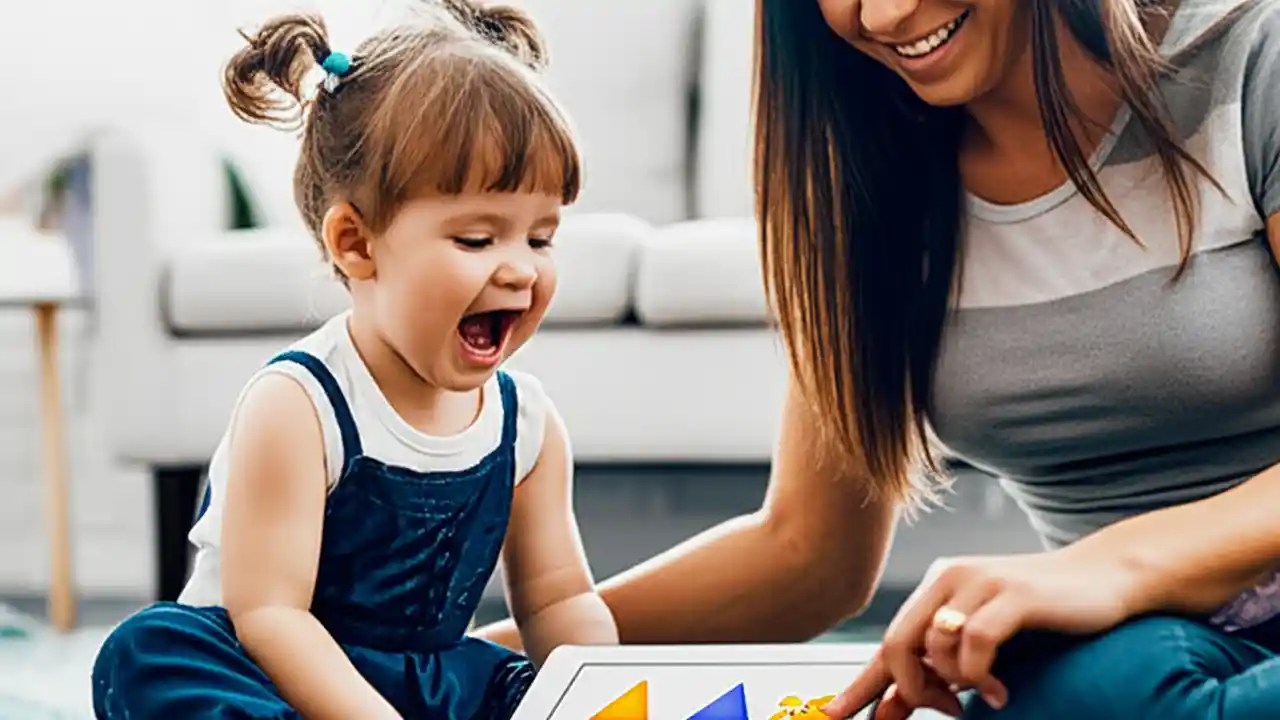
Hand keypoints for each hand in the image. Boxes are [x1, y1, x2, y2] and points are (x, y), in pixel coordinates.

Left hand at [821, 549, 1136, 718]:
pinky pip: (974, 642)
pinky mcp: (1013, 594)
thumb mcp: (983, 639)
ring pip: (934, 646)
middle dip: (909, 689)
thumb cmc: (1042, 612)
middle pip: (898, 642)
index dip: (863, 682)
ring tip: (985, 692)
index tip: (837, 713)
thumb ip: (942, 668)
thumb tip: (895, 708)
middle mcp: (950, 577)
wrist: (1106, 577)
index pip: (889, 640)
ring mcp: (980, 582)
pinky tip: (1001, 687)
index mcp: (937, 586)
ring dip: (953, 683)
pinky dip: (981, 675)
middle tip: (942, 709)